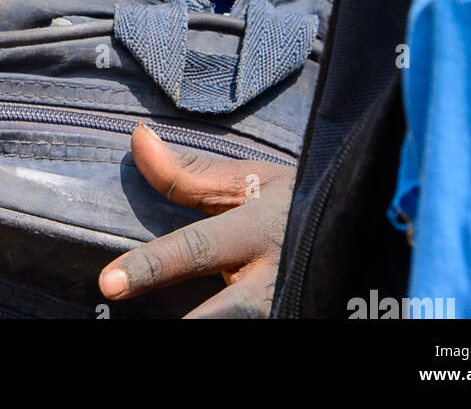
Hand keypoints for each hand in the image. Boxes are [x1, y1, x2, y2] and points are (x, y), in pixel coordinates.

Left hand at [97, 124, 293, 318]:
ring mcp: (288, 306)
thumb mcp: (250, 183)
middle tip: (128, 305)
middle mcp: (274, 279)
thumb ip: (190, 174)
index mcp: (257, 231)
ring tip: (151, 332)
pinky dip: (222, 324)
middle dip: (185, 326)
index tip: (109, 283)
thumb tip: (138, 138)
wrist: (361, 234)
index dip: (151, 267)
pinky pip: (253, 328)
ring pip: (240, 324)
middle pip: (225, 312)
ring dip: (203, 323)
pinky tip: (188, 321)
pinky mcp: (298, 317)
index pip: (196, 249)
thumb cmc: (294, 207)